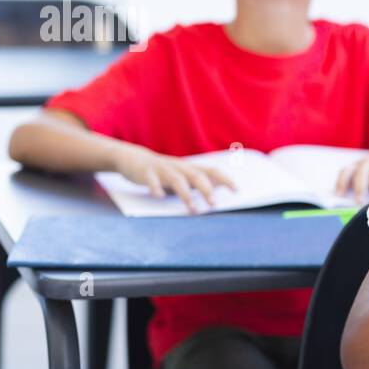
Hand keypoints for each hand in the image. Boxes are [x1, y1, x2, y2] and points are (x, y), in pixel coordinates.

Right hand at [112, 144, 235, 212]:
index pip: (212, 171)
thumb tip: (219, 187)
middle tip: (214, 205)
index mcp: (189, 168)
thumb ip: (199, 181)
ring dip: (186, 195)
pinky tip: (159, 197)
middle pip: (196, 176)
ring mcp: (162, 169)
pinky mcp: (146, 172)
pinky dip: (156, 188)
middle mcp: (179, 167)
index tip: (237, 191)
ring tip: (192, 209)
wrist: (132, 158)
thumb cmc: (164, 172)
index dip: (225, 179)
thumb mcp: (182, 176)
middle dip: (206, 190)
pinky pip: (151, 180)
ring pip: (176, 180)